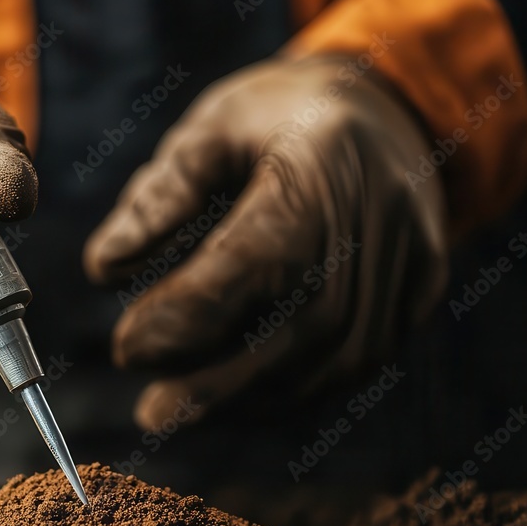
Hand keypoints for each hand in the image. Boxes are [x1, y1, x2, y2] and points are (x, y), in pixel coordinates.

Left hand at [84, 56, 447, 429]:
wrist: (388, 112)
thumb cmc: (280, 120)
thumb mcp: (211, 130)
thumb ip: (158, 198)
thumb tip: (103, 267)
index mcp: (322, 163)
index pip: (259, 258)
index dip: (190, 314)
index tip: (126, 347)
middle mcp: (381, 219)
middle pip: (302, 327)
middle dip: (217, 382)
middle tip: (151, 413)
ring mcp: (412, 260)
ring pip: (332, 361)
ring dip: (251, 397)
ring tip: (183, 407)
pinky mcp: (422, 292)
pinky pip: (357, 364)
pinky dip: (290, 391)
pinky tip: (236, 395)